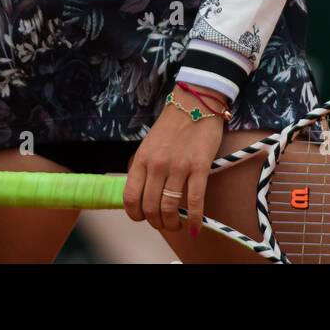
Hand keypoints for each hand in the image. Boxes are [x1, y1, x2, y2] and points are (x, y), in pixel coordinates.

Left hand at [123, 83, 228, 236]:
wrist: (195, 102)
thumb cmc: (172, 125)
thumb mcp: (149, 144)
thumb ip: (145, 168)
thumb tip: (144, 196)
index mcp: (141, 159)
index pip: (130, 198)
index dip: (135, 215)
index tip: (143, 218)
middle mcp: (156, 164)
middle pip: (150, 207)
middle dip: (156, 222)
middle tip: (164, 223)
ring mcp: (178, 166)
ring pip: (170, 208)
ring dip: (173, 224)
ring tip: (177, 225)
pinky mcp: (199, 167)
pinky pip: (195, 201)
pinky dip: (194, 219)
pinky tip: (194, 227)